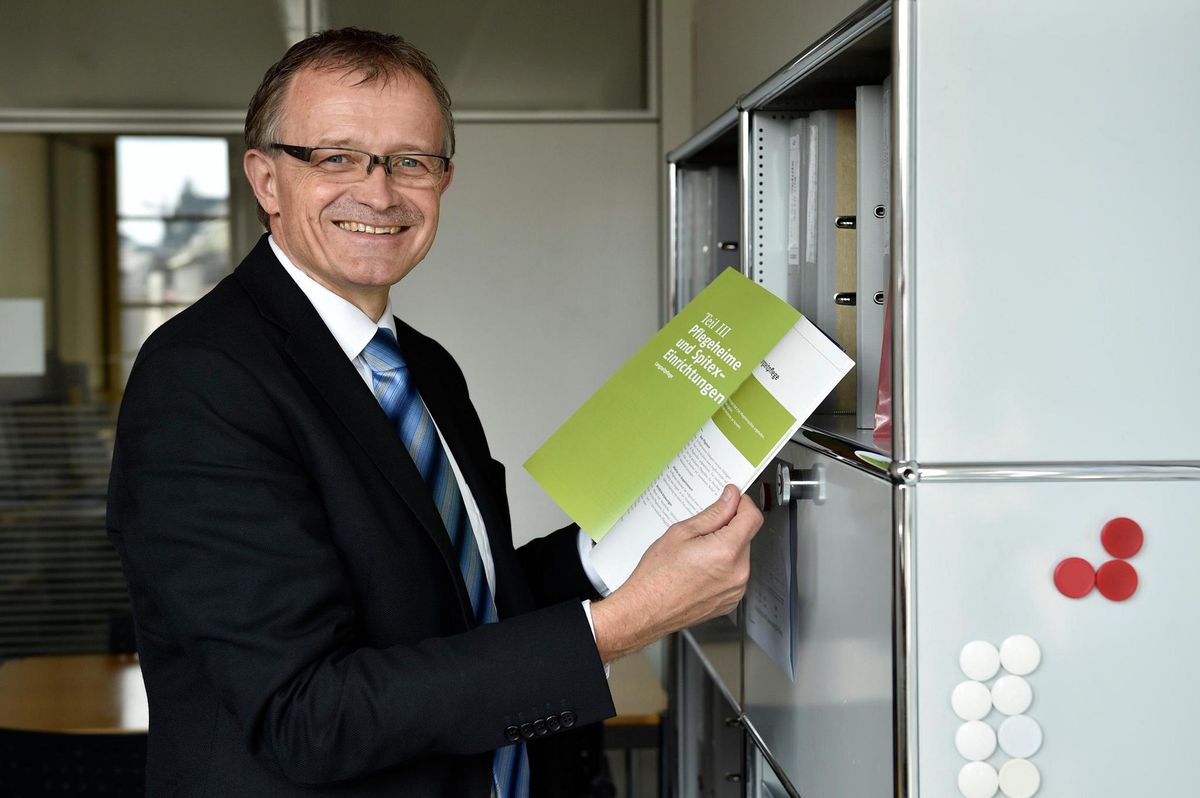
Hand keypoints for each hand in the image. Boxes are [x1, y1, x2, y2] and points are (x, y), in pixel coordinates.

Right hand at [590, 484, 762, 662]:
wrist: (646, 610)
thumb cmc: (657, 576)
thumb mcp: (681, 532)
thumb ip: (713, 513)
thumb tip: (730, 499)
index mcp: (727, 551)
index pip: (752, 517)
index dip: (743, 504)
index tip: (733, 500)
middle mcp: (738, 573)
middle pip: (745, 536)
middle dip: (728, 528)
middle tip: (701, 532)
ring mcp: (736, 590)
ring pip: (740, 556)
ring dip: (725, 549)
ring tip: (696, 555)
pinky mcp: (730, 601)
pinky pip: (734, 575)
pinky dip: (723, 568)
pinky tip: (699, 570)